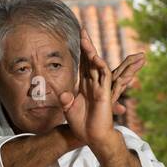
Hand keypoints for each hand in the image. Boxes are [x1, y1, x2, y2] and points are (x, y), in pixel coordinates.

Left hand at [59, 28, 144, 150]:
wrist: (92, 137)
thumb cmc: (82, 125)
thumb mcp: (69, 109)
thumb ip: (65, 99)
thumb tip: (62, 93)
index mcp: (85, 84)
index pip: (83, 63)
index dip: (81, 50)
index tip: (78, 36)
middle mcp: (94, 83)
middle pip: (91, 59)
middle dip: (87, 44)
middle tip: (83, 29)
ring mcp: (100, 87)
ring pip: (98, 64)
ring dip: (92, 51)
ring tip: (85, 38)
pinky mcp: (105, 94)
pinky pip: (104, 77)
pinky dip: (100, 67)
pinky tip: (95, 58)